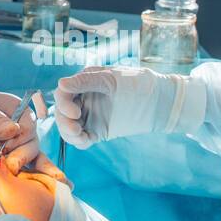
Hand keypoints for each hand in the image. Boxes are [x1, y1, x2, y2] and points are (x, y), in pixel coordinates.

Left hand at [0, 90, 38, 170]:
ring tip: (21, 174)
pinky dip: (44, 175)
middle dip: (23, 155)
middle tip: (9, 164)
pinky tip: (61, 186)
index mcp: (12, 106)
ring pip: (35, 156)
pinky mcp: (11, 159)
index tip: (4, 147)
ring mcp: (16, 143)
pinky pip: (33, 167)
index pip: (28, 122)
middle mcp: (18, 124)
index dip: (20, 137)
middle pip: (32, 142)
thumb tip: (13, 131)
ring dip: (34, 168)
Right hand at [54, 65, 192, 148]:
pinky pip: (82, 138)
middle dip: (64, 119)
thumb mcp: (110, 79)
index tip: (74, 112)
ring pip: (69, 126)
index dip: (63, 103)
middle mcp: (84, 99)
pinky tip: (83, 140)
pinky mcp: (99, 131)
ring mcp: (91, 116)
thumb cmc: (137, 83)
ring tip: (78, 134)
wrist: (160, 102)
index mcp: (84, 83)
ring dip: (68, 132)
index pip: (64, 93)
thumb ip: (85, 82)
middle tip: (75, 126)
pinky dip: (78, 141)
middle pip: (62, 111)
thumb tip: (60, 84)